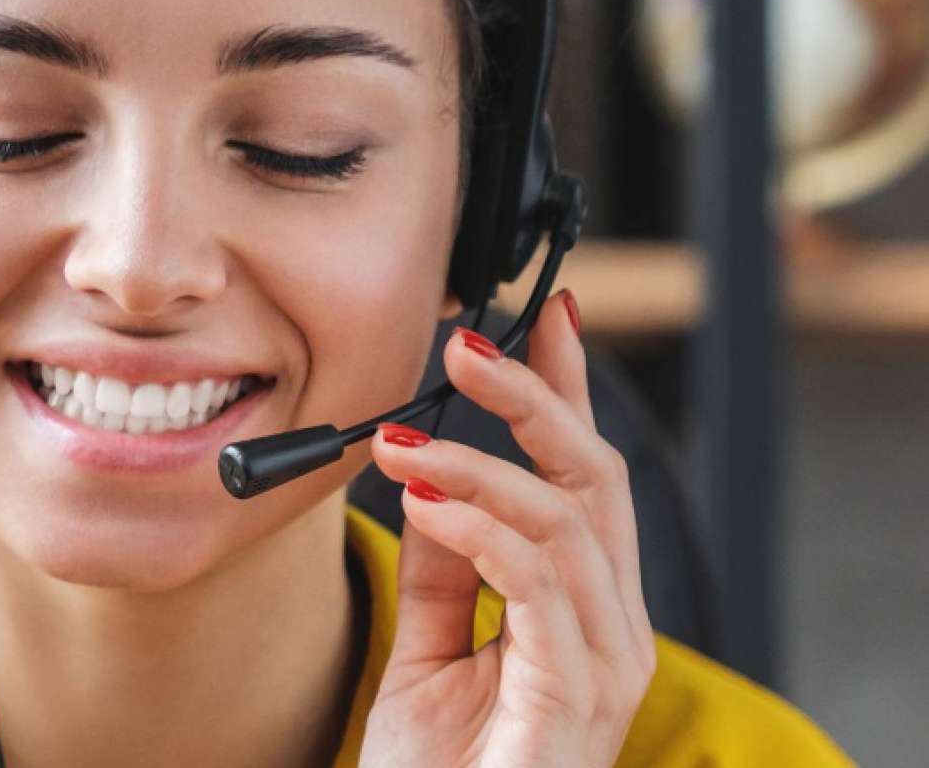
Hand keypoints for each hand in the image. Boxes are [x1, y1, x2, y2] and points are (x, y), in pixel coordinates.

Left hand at [356, 290, 657, 767]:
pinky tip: (425, 495)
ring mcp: (603, 661)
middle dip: (536, 396)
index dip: (563, 394)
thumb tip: (432, 478)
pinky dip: (480, 523)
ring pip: (568, 517)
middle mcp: (609, 628)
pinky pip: (539, 578)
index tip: (539, 318)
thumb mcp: (430, 650)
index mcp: (580, 612)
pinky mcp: (577, 691)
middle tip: (467, 341)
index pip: (580, 480)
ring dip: (480, 460)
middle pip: (593, 480)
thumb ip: (445, 568)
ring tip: (399, 438)